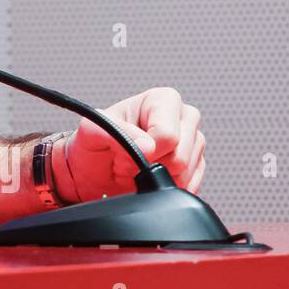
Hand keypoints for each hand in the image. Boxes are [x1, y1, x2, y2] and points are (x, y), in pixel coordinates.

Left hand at [55, 87, 205, 202]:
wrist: (92, 171)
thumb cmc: (94, 145)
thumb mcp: (91, 132)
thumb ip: (115, 132)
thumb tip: (149, 146)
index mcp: (163, 100)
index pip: (167, 134)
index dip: (144, 151)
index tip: (124, 150)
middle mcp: (184, 118)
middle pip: (180, 157)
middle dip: (149, 166)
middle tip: (128, 160)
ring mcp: (193, 143)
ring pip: (185, 174)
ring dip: (155, 178)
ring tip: (137, 167)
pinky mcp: (196, 167)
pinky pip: (190, 186)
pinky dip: (164, 188)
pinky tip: (149, 178)